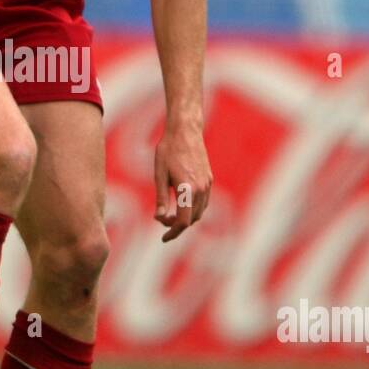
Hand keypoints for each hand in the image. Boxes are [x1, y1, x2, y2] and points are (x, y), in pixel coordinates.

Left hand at [153, 124, 211, 242]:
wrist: (185, 130)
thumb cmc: (168, 150)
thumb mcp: (159, 175)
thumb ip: (160, 199)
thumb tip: (159, 218)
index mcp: (187, 189)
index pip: (183, 221)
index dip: (173, 232)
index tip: (164, 238)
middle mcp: (201, 189)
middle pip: (192, 219)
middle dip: (177, 225)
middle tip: (162, 221)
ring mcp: (207, 184)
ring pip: (200, 212)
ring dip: (187, 218)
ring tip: (170, 215)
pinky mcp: (209, 179)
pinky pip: (204, 202)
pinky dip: (194, 209)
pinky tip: (182, 205)